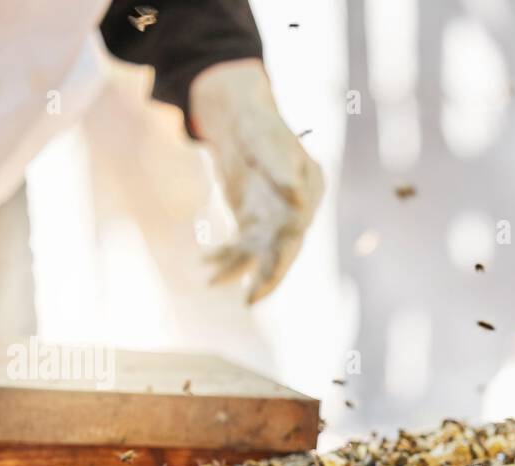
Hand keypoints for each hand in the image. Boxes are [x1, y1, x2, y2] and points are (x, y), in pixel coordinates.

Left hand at [189, 59, 323, 303]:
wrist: (241, 115)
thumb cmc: (259, 124)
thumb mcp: (269, 142)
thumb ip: (283, 171)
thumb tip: (299, 205)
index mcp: (308, 192)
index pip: (297, 231)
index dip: (285, 255)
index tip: (270, 276)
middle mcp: (294, 212)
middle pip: (281, 252)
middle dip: (267, 278)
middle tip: (252, 301)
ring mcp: (272, 219)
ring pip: (258, 255)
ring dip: (238, 272)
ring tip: (213, 283)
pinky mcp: (251, 221)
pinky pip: (240, 248)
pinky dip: (224, 259)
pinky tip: (205, 266)